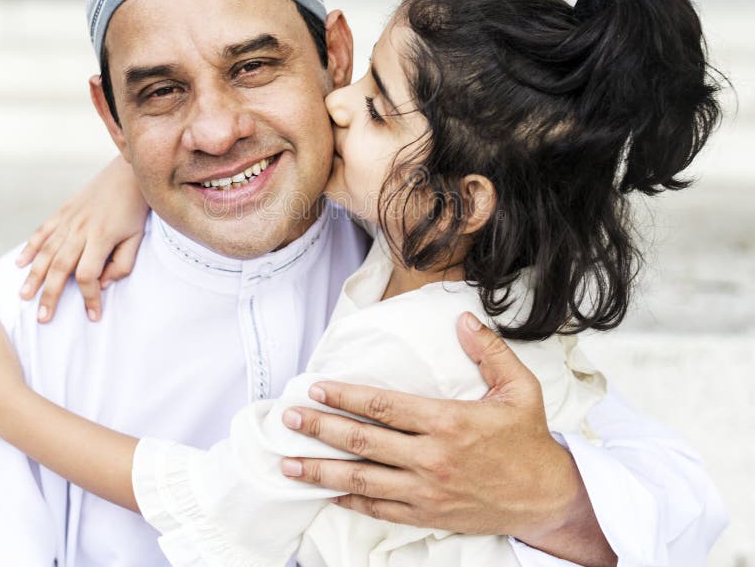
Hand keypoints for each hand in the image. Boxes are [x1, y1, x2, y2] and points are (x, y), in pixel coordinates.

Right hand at [16, 147, 148, 322]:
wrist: (128, 174)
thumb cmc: (135, 210)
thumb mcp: (137, 239)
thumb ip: (122, 264)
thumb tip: (101, 285)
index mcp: (101, 238)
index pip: (88, 275)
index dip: (89, 298)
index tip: (93, 316)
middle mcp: (80, 230)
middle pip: (60, 268)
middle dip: (50, 295)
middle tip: (43, 318)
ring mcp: (68, 220)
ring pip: (46, 252)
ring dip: (34, 276)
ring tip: (25, 295)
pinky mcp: (63, 211)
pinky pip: (42, 231)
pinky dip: (30, 248)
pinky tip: (21, 263)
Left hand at [281, 312, 614, 565]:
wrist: (545, 497)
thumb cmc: (528, 440)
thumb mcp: (520, 387)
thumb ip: (489, 350)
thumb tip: (463, 319)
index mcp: (448, 422)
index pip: (384, 406)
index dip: (346, 396)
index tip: (317, 388)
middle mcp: (431, 458)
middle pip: (363, 442)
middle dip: (320, 429)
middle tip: (288, 419)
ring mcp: (427, 490)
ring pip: (362, 479)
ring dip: (322, 470)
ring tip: (289, 462)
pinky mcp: (428, 514)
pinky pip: (380, 509)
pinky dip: (350, 501)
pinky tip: (328, 493)